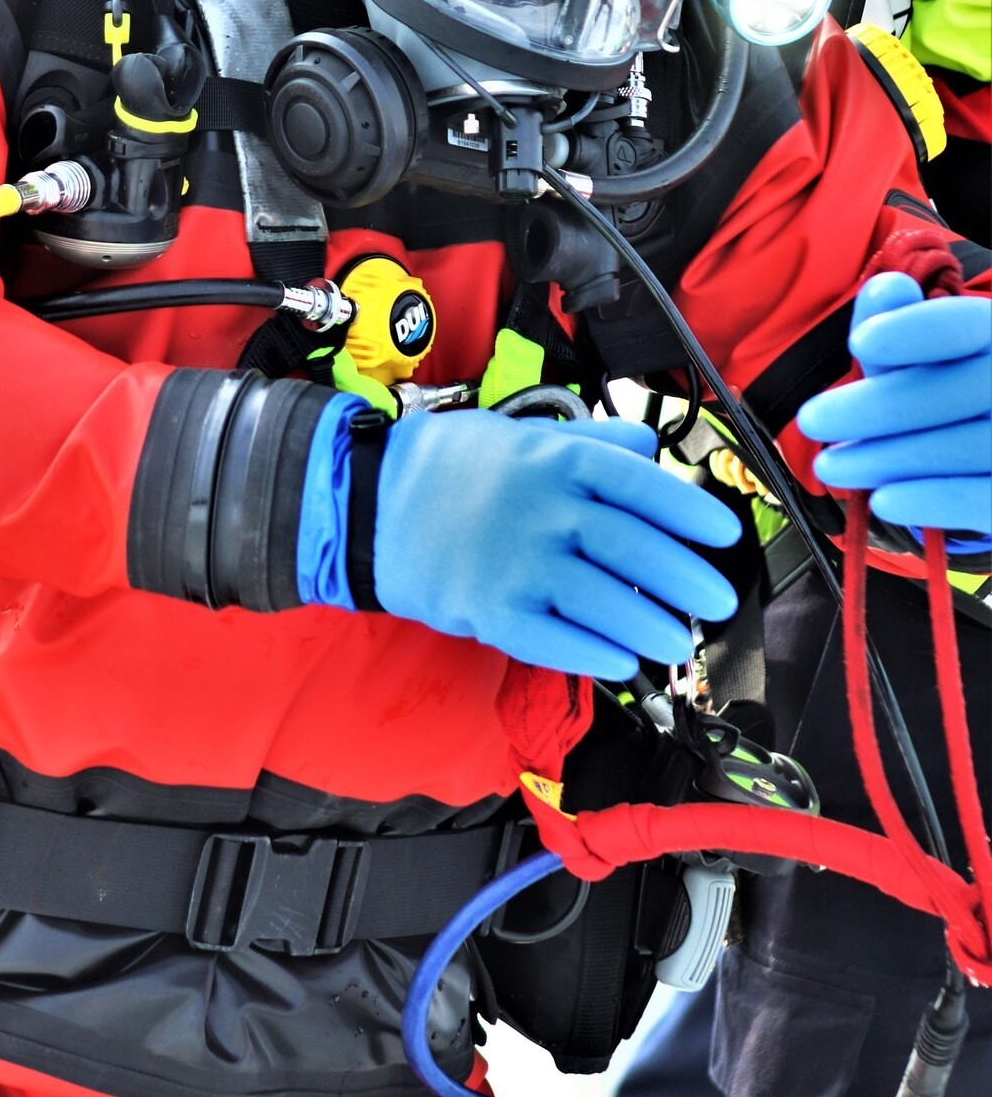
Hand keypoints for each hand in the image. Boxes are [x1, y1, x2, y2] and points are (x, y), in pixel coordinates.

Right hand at [372, 412, 739, 680]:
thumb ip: (590, 441)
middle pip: (635, 550)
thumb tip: (649, 448)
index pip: (642, 486)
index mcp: (557, 462)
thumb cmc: (452, 466)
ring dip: (651, 627)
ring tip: (678, 640)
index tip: (725, 534)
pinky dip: (593, 653)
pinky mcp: (492, 610)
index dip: (690, 513)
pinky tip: (621, 662)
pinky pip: (554, 640)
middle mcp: (545, 512)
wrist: (371, 501)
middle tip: (719, 600)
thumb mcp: (522, 434)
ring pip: (604, 603)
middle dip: (687, 579)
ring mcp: (518, 564)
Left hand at [797, 273, 991, 542]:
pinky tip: (881, 500)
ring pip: (971, 445)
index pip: (964, 324)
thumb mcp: (903, 357)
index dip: (915, 331)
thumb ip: (890, 324)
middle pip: (962, 389)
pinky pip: (985, 497)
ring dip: (891, 457)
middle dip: (880, 405)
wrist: (963, 459)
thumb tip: (885, 289)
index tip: (859, 343)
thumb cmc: (925, 391)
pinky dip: (934, 501)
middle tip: (812, 420)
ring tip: (828, 465)